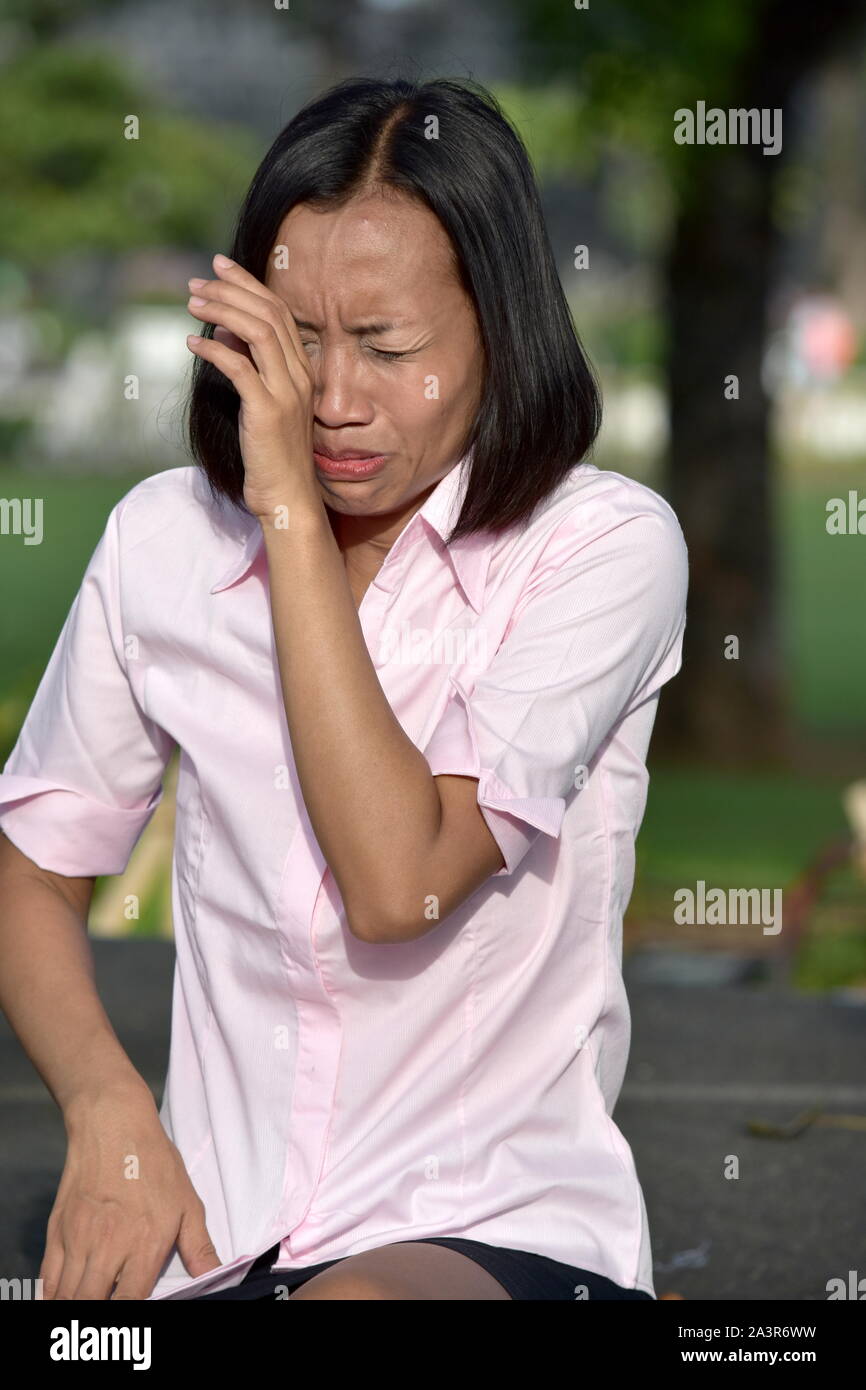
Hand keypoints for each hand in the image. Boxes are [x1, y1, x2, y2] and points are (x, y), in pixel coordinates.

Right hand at [40, 1085, 220, 1299]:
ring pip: (68, 1296)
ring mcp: (79, 1240)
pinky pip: (48, 1277)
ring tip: (90, 1304)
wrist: (112, 1125)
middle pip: (93, 1304)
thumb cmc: (154, 1162)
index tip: (131, 1313)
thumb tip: (215, 1276)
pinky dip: (54, 1293)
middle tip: (108, 1308)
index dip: (129, 1316)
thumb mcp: (187, 1201)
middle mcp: (108, 1248)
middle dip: (99, 1315)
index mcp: (145, 1244)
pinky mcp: (57, 1230)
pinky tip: (65, 1295)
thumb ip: (198, 1245)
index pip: (130, 1303)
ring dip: (77, 1306)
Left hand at [186, 253, 321, 522]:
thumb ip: (249, 365)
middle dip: (230, 289)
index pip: (278, 312)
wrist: (288, 498)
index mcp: (303, 370)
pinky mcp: (266, 411)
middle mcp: (299, 376)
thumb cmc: (272, 455)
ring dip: (220, 311)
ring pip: (255, 331)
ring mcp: (286, 393)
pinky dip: (213, 348)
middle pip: (267, 314)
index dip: (248, 285)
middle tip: (197, 280)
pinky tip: (192, 343)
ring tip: (191, 303)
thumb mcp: (261, 403)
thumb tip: (224, 330)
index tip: (220, 268)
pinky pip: (238, 366)